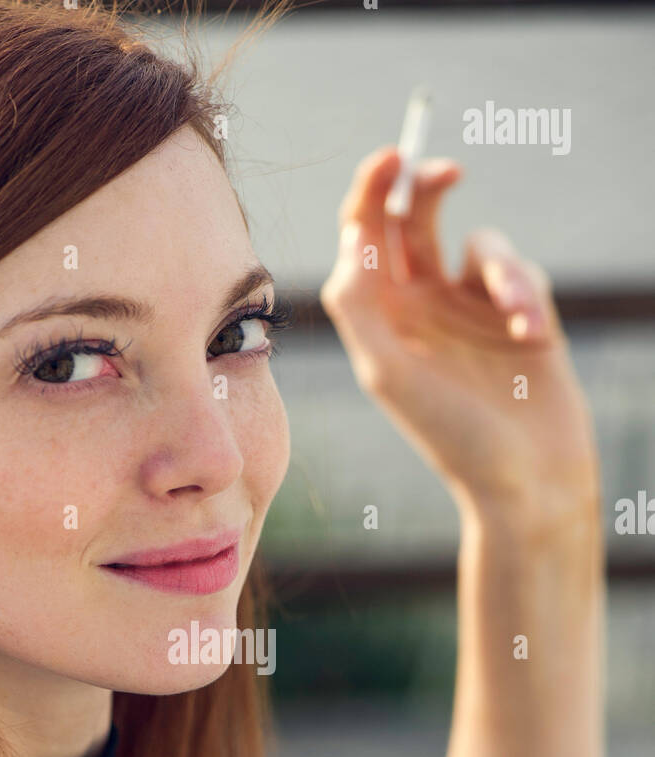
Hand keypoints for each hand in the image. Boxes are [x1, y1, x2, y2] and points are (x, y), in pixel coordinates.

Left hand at [319, 147, 600, 520]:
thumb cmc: (450, 432)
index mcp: (379, 318)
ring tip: (517, 317)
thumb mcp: (388, 372)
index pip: (362, 237)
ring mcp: (468, 306)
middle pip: (412, 220)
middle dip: (425, 187)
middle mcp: (419, 306)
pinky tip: (530, 336)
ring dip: (501, 269)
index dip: (370, 190)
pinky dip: (524, 292)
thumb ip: (358, 303)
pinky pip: (517, 269)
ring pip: (479, 242)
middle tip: (444, 174)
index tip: (388, 159)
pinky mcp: (517, 310)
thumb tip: (349, 237)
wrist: (526, 475)